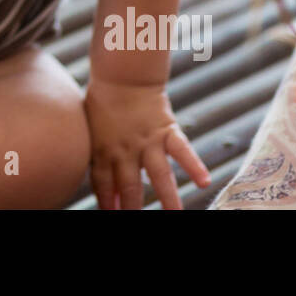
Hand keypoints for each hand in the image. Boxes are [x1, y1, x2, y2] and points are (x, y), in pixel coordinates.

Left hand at [84, 78, 209, 208]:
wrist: (121, 74)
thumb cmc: (102, 99)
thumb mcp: (91, 129)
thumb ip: (96, 153)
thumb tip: (102, 182)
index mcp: (103, 149)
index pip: (103, 184)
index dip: (107, 202)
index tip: (112, 216)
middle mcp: (125, 150)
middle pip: (129, 186)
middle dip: (132, 209)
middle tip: (135, 222)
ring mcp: (147, 141)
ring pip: (159, 175)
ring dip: (167, 198)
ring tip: (176, 216)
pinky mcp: (167, 129)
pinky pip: (183, 149)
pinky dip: (195, 165)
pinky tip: (205, 181)